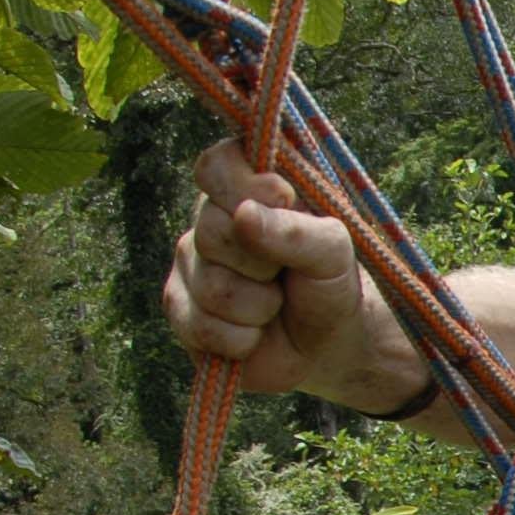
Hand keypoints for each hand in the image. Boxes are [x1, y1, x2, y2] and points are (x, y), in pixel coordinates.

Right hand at [161, 139, 411, 404]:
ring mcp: (190, 263)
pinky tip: (255, 335)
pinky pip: (201, 327)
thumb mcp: (334, 253)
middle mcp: (210, 219)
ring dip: (259, 307)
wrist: (327, 348)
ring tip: (276, 305)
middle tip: (287, 272)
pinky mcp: (180, 309)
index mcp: (247, 188)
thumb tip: (243, 214)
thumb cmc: (331, 286)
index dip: (242, 186)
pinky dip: (241, 339)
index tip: (283, 199)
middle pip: (211, 230)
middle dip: (263, 263)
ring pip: (211, 286)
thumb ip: (296, 230)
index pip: (217, 165)